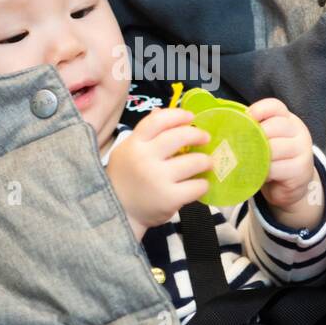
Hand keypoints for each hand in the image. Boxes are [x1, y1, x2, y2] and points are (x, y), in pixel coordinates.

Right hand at [106, 108, 213, 240]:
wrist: (118, 213)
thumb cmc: (125, 179)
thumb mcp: (127, 151)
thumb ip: (145, 133)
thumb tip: (163, 111)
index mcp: (134, 144)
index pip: (158, 120)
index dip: (178, 115)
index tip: (190, 117)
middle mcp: (145, 158)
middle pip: (179, 137)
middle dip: (197, 135)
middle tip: (205, 138)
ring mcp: (157, 179)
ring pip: (193, 161)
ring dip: (205, 161)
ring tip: (207, 163)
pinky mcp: (169, 198)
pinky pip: (196, 186)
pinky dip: (203, 184)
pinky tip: (200, 184)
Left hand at [246, 98, 322, 232]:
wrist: (289, 187)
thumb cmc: (273, 161)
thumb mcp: (265, 141)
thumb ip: (254, 131)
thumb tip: (227, 126)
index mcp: (289, 120)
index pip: (276, 107)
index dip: (259, 109)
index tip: (246, 117)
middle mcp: (299, 132)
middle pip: (276, 125)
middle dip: (255, 134)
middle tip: (241, 145)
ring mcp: (303, 150)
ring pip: (275, 147)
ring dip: (258, 155)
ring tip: (247, 161)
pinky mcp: (301, 169)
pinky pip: (276, 167)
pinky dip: (263, 171)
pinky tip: (258, 174)